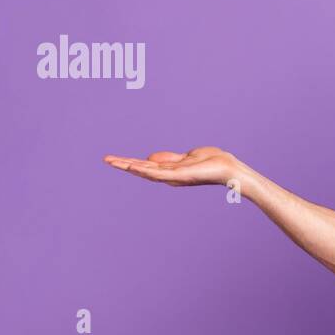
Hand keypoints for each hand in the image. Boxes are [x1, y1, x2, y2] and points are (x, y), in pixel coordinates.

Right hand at [102, 147, 239, 186]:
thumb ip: (169, 158)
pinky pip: (158, 172)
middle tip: (106, 159)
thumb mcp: (186, 157)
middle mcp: (169, 176)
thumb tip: (150, 157)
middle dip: (123, 164)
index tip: (114, 158)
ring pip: (146, 171)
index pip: (146, 166)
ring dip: (128, 166)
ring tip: (112, 161)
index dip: (130, 162)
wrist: (228, 169)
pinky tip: (132, 166)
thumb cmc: (212, 163)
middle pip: (141, 169)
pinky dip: (144, 169)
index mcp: (170, 171)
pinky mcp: (179, 176)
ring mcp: (173, 177)